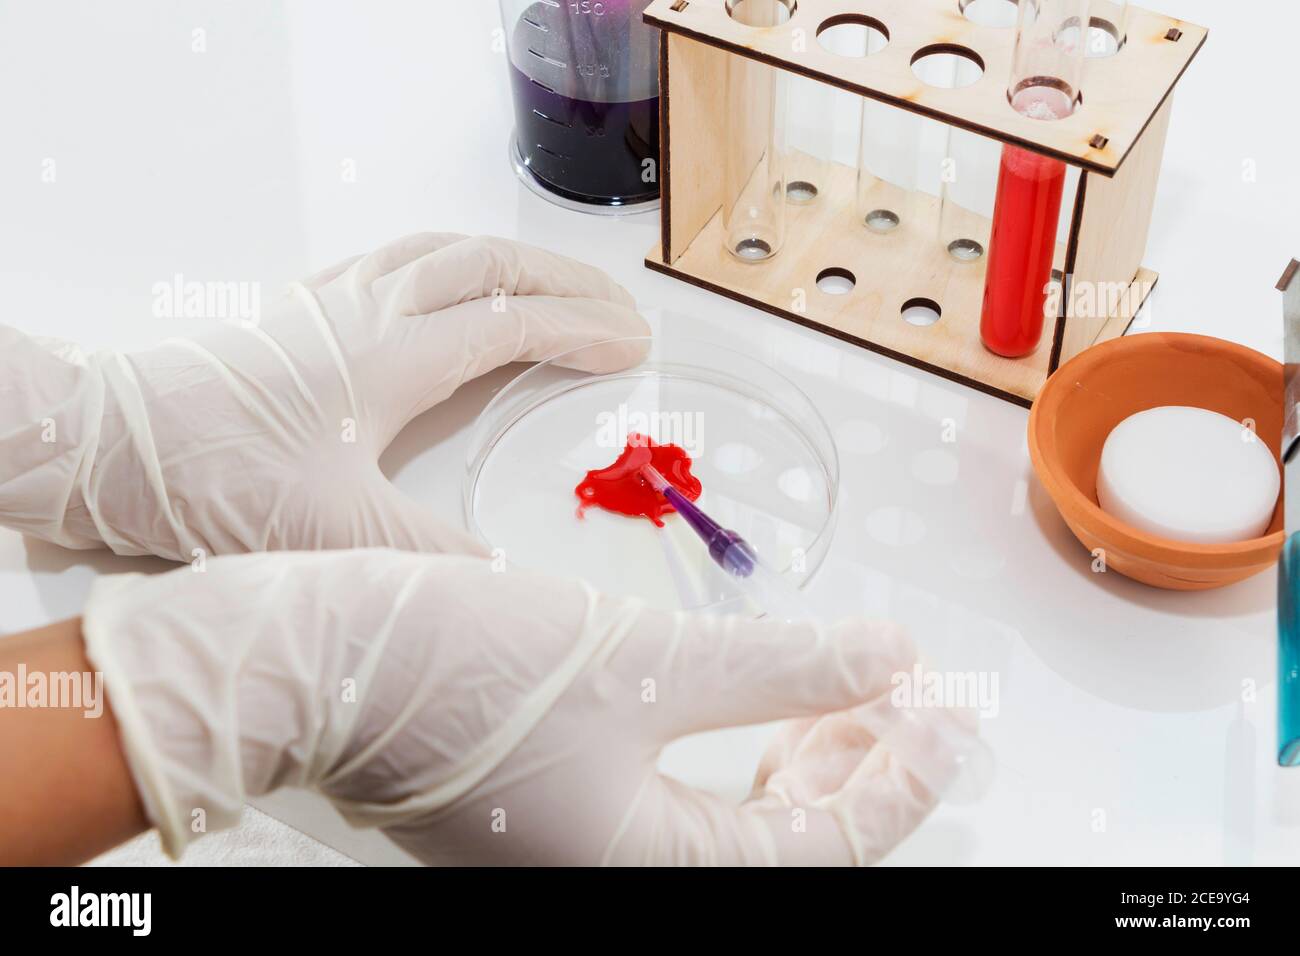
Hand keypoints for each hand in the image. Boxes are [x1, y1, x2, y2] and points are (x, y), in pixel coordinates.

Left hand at [0, 234, 646, 559]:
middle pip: (492, 267)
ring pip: (445, 250)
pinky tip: (446, 279)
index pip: (514, 325)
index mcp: (395, 357)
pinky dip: (448, 259)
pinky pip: (396, 255)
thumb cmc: (218, 479)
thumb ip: (432, 558)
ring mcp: (335, 298)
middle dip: (565, 284)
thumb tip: (510, 585)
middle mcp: (373, 310)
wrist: (114, 444)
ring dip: (511, 261)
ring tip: (552, 283)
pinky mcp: (302, 304)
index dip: (581, 332)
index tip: (632, 347)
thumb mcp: (336, 534)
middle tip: (616, 309)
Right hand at [83, 549, 935, 864]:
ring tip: (843, 689)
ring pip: (733, 823)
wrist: (312, 664)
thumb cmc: (452, 673)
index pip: (824, 850)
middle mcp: (621, 878)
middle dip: (857, 770)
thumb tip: (884, 659)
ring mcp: (587, 851)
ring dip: (797, 756)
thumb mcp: (644, 664)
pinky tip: (753, 696)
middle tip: (902, 697)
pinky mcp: (561, 809)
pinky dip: (733, 749)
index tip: (941, 709)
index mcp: (652, 875)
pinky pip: (679, 799)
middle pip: (785, 848)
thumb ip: (780, 668)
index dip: (899, 777)